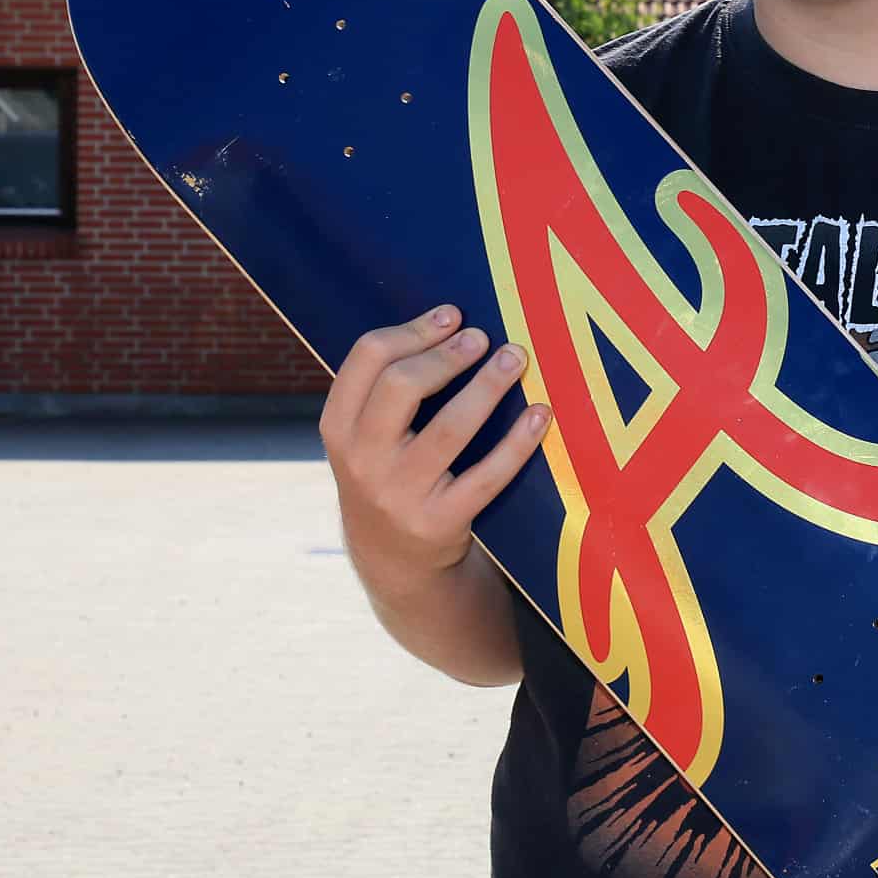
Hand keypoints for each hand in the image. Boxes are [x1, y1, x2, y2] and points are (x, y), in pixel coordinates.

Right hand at [320, 304, 550, 609]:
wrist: (393, 561)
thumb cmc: (389, 474)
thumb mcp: (364, 437)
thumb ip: (387, 389)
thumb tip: (451, 322)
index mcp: (338, 428)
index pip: (368, 359)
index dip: (414, 330)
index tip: (453, 316)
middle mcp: (362, 461)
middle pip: (402, 386)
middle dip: (448, 355)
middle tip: (484, 338)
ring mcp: (399, 495)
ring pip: (450, 428)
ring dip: (488, 386)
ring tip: (515, 358)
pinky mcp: (440, 523)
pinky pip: (487, 476)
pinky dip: (517, 442)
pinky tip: (539, 413)